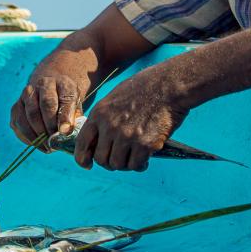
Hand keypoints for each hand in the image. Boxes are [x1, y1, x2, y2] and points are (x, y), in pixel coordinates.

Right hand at [10, 66, 89, 149]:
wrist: (50, 90)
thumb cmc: (66, 102)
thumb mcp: (76, 106)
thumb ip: (74, 118)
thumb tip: (66, 133)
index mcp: (62, 83)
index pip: (65, 99)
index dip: (65, 117)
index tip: (65, 132)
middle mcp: (42, 85)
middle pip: (45, 105)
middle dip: (50, 126)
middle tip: (55, 142)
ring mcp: (26, 95)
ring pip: (29, 115)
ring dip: (38, 134)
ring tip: (47, 147)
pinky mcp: (16, 107)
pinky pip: (18, 124)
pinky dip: (27, 137)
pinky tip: (38, 144)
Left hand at [74, 67, 188, 171]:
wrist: (168, 86)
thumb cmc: (144, 88)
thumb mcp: (115, 98)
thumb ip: (104, 118)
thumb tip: (100, 139)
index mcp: (99, 114)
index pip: (82, 143)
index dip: (82, 158)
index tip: (88, 164)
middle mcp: (110, 127)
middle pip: (101, 159)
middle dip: (109, 163)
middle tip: (120, 160)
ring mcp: (127, 137)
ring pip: (118, 165)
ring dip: (125, 165)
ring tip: (134, 158)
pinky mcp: (145, 144)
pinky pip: (136, 165)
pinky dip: (140, 165)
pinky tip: (145, 160)